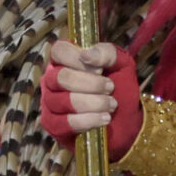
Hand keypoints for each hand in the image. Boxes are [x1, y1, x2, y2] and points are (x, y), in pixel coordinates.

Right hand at [39, 42, 141, 159]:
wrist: (126, 118)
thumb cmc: (119, 86)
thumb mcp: (122, 64)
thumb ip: (107, 53)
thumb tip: (87, 54)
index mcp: (66, 60)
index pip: (59, 51)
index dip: (78, 58)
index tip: (100, 69)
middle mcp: (52, 80)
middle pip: (60, 77)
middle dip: (90, 84)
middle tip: (110, 87)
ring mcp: (49, 102)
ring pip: (61, 101)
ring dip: (93, 103)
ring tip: (112, 104)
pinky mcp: (53, 124)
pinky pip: (62, 123)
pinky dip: (87, 120)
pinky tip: (104, 118)